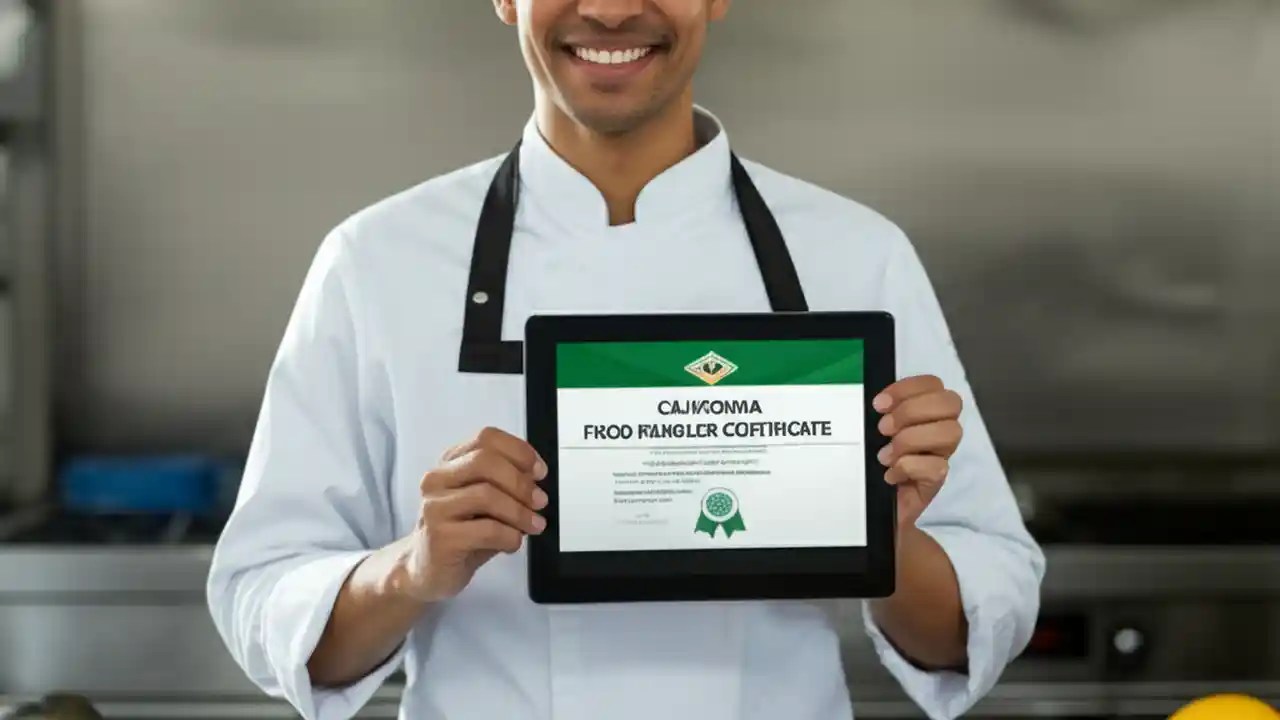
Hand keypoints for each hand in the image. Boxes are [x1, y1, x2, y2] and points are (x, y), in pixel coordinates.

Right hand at [404, 427, 547, 601]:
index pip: (486, 438)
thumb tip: (536, 479)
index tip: (539, 471)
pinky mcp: (440, 537)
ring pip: (487, 496)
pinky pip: (487, 530)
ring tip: (533, 525)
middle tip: (539, 500)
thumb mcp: (485, 503)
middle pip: (485, 462)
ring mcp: (435, 508)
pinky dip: (510, 536)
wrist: (427, 571)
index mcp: (450, 463)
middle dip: (520, 482)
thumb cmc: (462, 533)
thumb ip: (506, 484)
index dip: (519, 451)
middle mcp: (437, 480)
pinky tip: (512, 543)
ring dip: (519, 512)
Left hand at [874, 375, 962, 527]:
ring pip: (950, 432)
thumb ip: (880, 413)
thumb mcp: (870, 432)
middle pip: (951, 403)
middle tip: (883, 429)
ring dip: (911, 439)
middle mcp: (939, 430)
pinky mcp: (936, 481)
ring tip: (885, 455)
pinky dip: (908, 467)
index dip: (908, 388)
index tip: (879, 404)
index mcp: (924, 412)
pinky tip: (891, 475)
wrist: (868, 507)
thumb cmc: (870, 464)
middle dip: (912, 411)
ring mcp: (941, 455)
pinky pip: (936, 466)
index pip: (934, 384)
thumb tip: (877, 403)